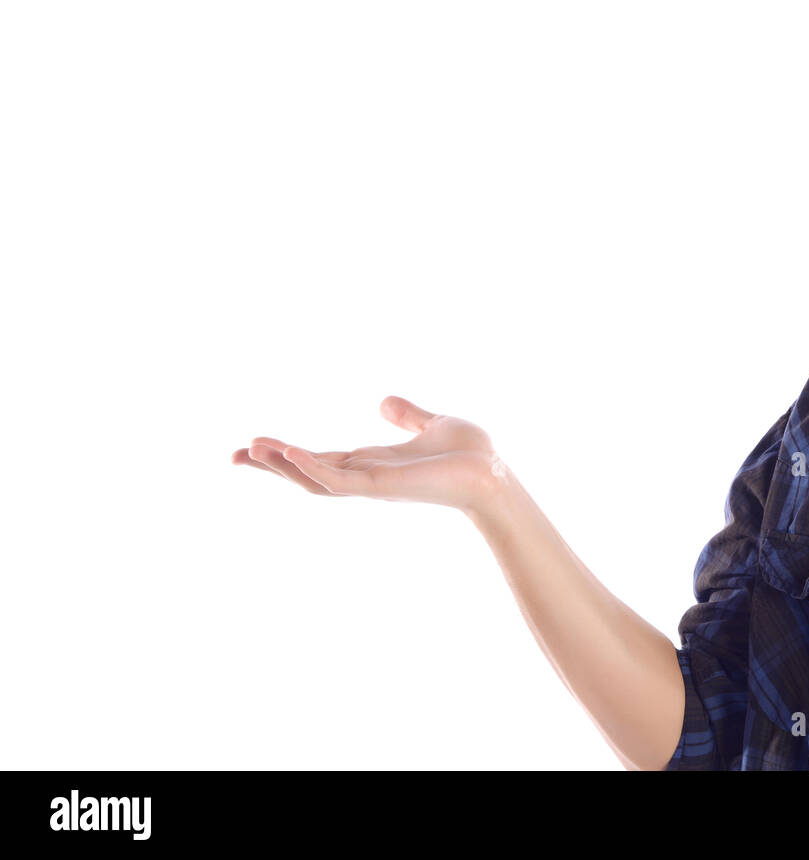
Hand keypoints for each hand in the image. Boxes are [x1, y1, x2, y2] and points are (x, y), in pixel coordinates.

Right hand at [231, 395, 503, 511]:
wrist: (496, 474)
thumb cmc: (471, 456)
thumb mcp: (431, 424)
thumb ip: (406, 415)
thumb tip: (383, 401)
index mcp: (372, 462)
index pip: (318, 460)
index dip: (285, 455)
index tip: (250, 447)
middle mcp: (366, 476)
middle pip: (306, 474)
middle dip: (270, 466)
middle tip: (232, 456)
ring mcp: (371, 484)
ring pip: (314, 480)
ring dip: (282, 466)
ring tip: (249, 450)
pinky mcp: (383, 487)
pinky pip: (340, 480)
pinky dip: (314, 468)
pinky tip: (291, 453)